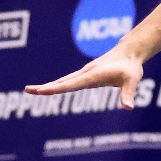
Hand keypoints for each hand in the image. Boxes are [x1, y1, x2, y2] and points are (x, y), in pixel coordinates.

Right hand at [25, 47, 143, 108]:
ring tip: (32, 90)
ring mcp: (84, 73)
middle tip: (28, 90)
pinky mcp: (86, 74)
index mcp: (92, 76)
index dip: (55, 89)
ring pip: (63, 81)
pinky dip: (57, 85)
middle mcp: (85, 73)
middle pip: (61, 82)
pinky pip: (68, 81)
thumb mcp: (132, 81)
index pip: (70, 84)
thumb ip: (129, 94)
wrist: (130, 52)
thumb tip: (128, 107)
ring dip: (48, 86)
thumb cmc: (131, 67)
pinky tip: (51, 89)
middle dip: (45, 87)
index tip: (41, 91)